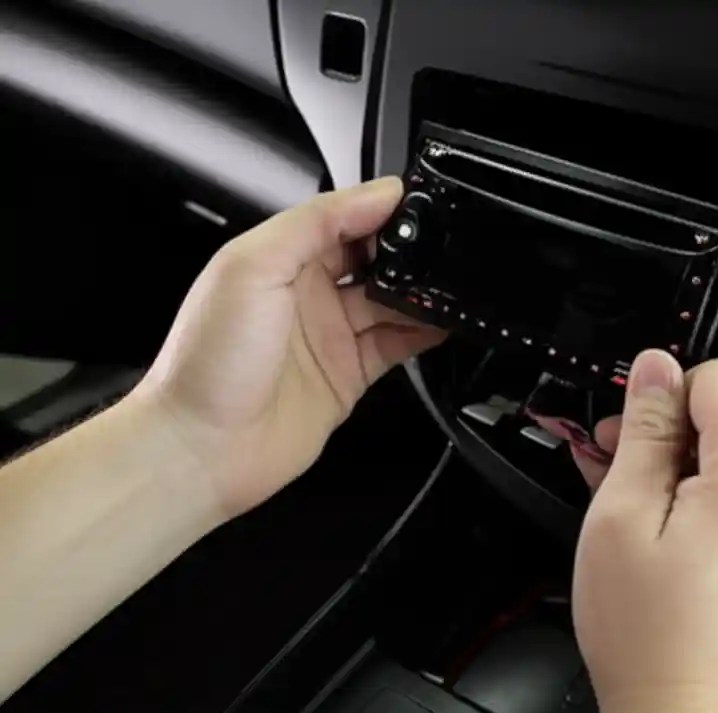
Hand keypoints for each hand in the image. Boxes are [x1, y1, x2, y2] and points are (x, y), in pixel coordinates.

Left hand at [133, 178, 445, 518]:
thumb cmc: (207, 361)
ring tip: (450, 284)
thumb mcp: (253, 266)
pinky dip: (425, 332)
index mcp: (279, 258)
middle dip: (409, 251)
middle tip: (441, 247)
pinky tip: (444, 322)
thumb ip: (314, 223)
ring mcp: (329, 335)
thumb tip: (374, 194)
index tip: (418, 206)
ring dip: (421, 292)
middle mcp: (306, 294)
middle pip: (373, 258)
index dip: (380, 210)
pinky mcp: (349, 375)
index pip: (342, 218)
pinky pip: (398, 344)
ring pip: (391, 301)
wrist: (201, 448)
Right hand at [571, 351, 717, 712]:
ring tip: (655, 517)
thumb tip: (653, 371)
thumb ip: (644, 434)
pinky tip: (688, 543)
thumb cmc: (658, 650)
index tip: (635, 429)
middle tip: (630, 471)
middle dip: (685, 430)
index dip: (668, 394)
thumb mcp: (621, 524)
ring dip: (708, 468)